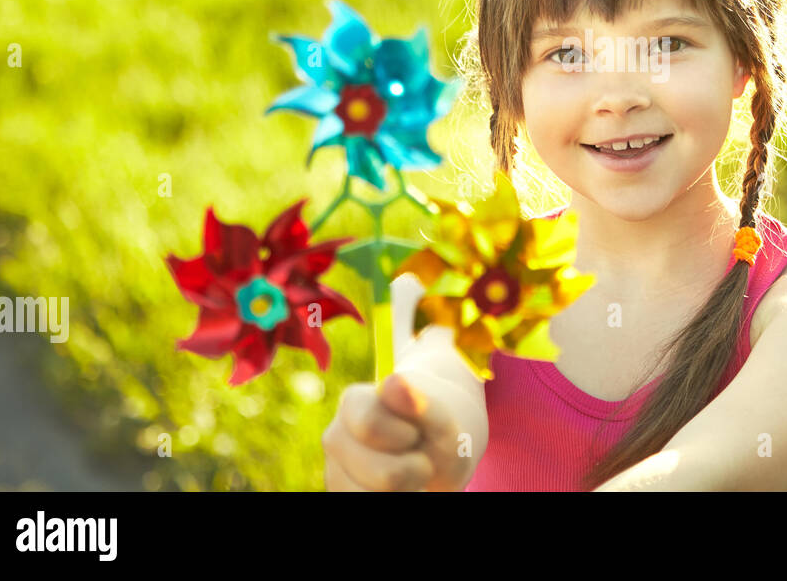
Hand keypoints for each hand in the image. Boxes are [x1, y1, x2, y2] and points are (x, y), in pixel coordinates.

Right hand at [323, 273, 487, 490]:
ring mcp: (339, 472)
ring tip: (419, 478)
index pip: (359, 414)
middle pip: (364, 467)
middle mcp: (339, 437)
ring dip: (406, 490)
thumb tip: (407, 278)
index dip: (395, 428)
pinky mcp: (344, 496)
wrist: (442, 460)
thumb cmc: (444, 420)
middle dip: (406, 468)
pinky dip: (400, 502)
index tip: (419, 433)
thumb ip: (428, 343)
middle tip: (425, 459)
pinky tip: (408, 494)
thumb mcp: (448, 391)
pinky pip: (367, 508)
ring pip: (367, 495)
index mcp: (359, 403)